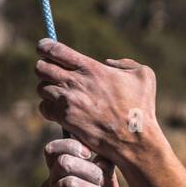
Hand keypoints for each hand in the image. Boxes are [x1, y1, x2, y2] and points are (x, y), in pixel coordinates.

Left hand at [34, 39, 160, 167]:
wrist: (135, 140)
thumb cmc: (141, 108)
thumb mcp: (144, 76)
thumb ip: (125, 63)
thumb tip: (108, 62)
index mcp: (90, 68)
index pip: (53, 49)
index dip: (45, 46)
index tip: (44, 48)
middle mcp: (75, 82)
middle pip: (41, 67)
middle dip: (44, 68)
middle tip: (53, 74)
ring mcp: (68, 102)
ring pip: (41, 88)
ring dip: (48, 89)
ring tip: (60, 94)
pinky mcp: (65, 119)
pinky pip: (44, 108)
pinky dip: (49, 107)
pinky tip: (59, 109)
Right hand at [39, 137, 120, 186]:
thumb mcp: (106, 183)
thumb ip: (101, 164)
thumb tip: (101, 149)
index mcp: (60, 173)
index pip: (54, 150)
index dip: (71, 147)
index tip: (90, 155)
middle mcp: (49, 183)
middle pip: (63, 163)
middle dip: (91, 172)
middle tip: (105, 185)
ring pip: (69, 183)